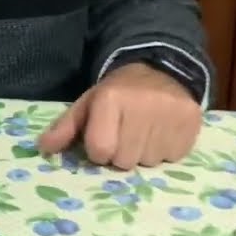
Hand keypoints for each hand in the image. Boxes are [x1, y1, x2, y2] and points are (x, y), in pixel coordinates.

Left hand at [38, 62, 202, 168]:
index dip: (98, 149)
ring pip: (149, 163)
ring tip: (143, 132)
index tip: (102, 137)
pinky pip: (173, 158)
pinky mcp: (192, 124)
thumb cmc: (117, 94)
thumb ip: (65, 128)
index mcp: (111, 99)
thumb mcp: (87, 105)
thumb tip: (43, 149)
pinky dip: (164, 150)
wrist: (161, 72)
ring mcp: (170, 116)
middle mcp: (142, 106)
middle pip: (124, 161)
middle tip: (124, 134)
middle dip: (120, 153)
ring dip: (143, 154)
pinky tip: (161, 132)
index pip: (100, 150)